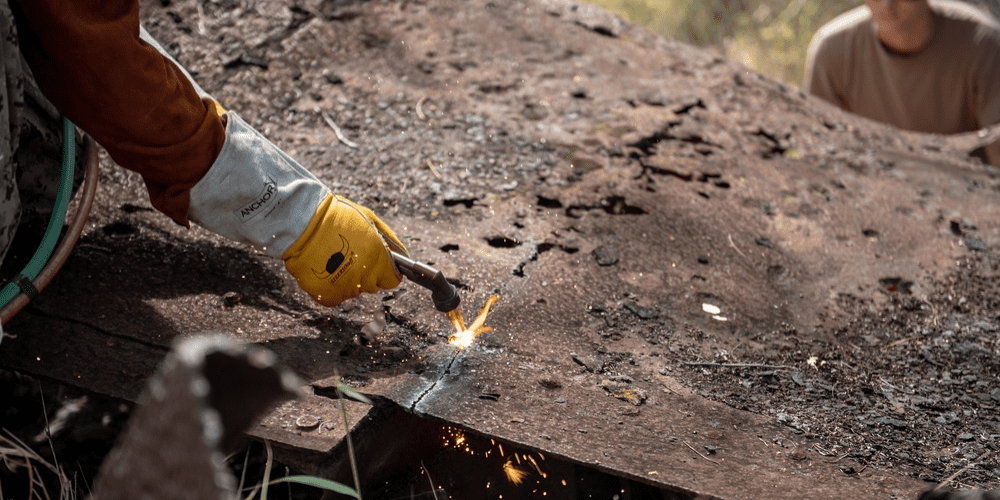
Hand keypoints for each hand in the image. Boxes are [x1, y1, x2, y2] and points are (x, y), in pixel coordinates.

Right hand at [282, 194, 407, 306]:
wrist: (303, 223)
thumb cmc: (337, 217)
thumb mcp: (371, 220)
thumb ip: (389, 240)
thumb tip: (401, 255)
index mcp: (379, 261)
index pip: (392, 280)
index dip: (385, 271)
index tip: (376, 263)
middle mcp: (365, 278)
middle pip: (372, 285)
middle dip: (365, 273)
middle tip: (349, 255)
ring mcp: (346, 289)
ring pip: (352, 291)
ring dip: (346, 279)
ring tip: (332, 258)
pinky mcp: (327, 296)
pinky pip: (333, 296)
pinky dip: (329, 286)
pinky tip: (323, 268)